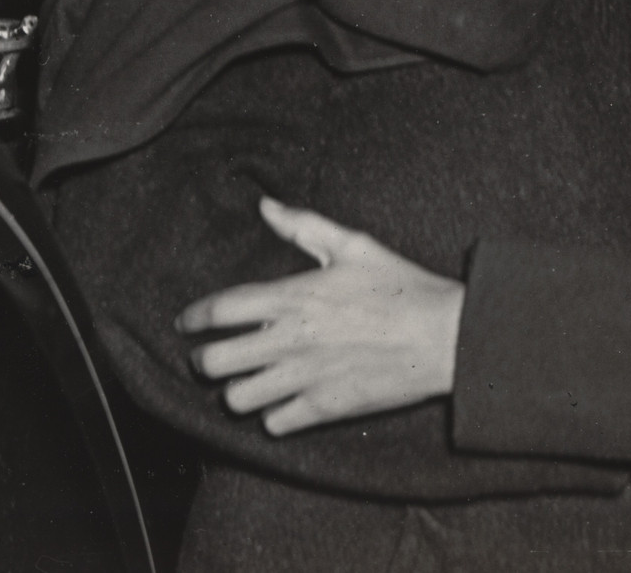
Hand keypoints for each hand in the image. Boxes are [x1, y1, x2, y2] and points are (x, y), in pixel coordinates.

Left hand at [177, 198, 464, 435]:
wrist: (443, 338)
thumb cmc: (401, 287)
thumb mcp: (354, 245)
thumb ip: (305, 225)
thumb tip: (266, 206)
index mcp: (293, 297)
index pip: (221, 310)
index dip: (195, 318)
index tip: (187, 323)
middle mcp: (290, 341)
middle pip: (215, 362)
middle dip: (206, 359)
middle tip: (212, 356)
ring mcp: (305, 379)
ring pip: (238, 399)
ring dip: (237, 390)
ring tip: (247, 380)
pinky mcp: (324, 408)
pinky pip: (274, 423)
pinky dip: (272, 415)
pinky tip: (282, 401)